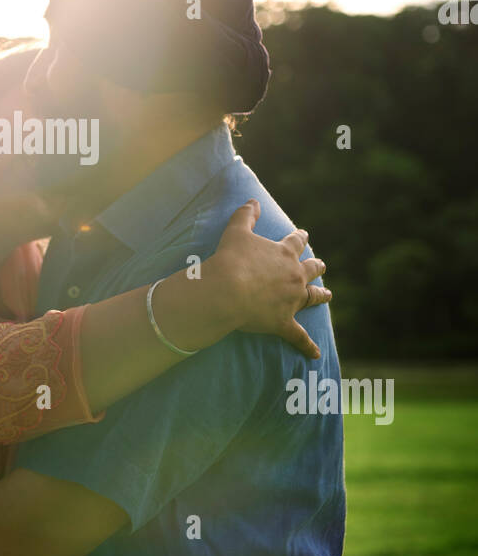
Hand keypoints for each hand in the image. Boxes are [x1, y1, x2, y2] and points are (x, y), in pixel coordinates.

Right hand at [215, 200, 330, 359]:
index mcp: (285, 254)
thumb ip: (246, 215)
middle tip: (321, 265)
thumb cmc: (231, 259)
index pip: (297, 242)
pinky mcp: (284, 322)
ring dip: (321, 295)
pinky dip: (308, 347)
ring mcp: (292, 300)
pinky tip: (316, 355)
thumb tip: (254, 200)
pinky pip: (299, 337)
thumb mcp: (236, 231)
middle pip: (311, 269)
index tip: (304, 234)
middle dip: (316, 266)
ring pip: (312, 296)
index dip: (300, 237)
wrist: (228, 290)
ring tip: (327, 295)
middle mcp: (294, 276)